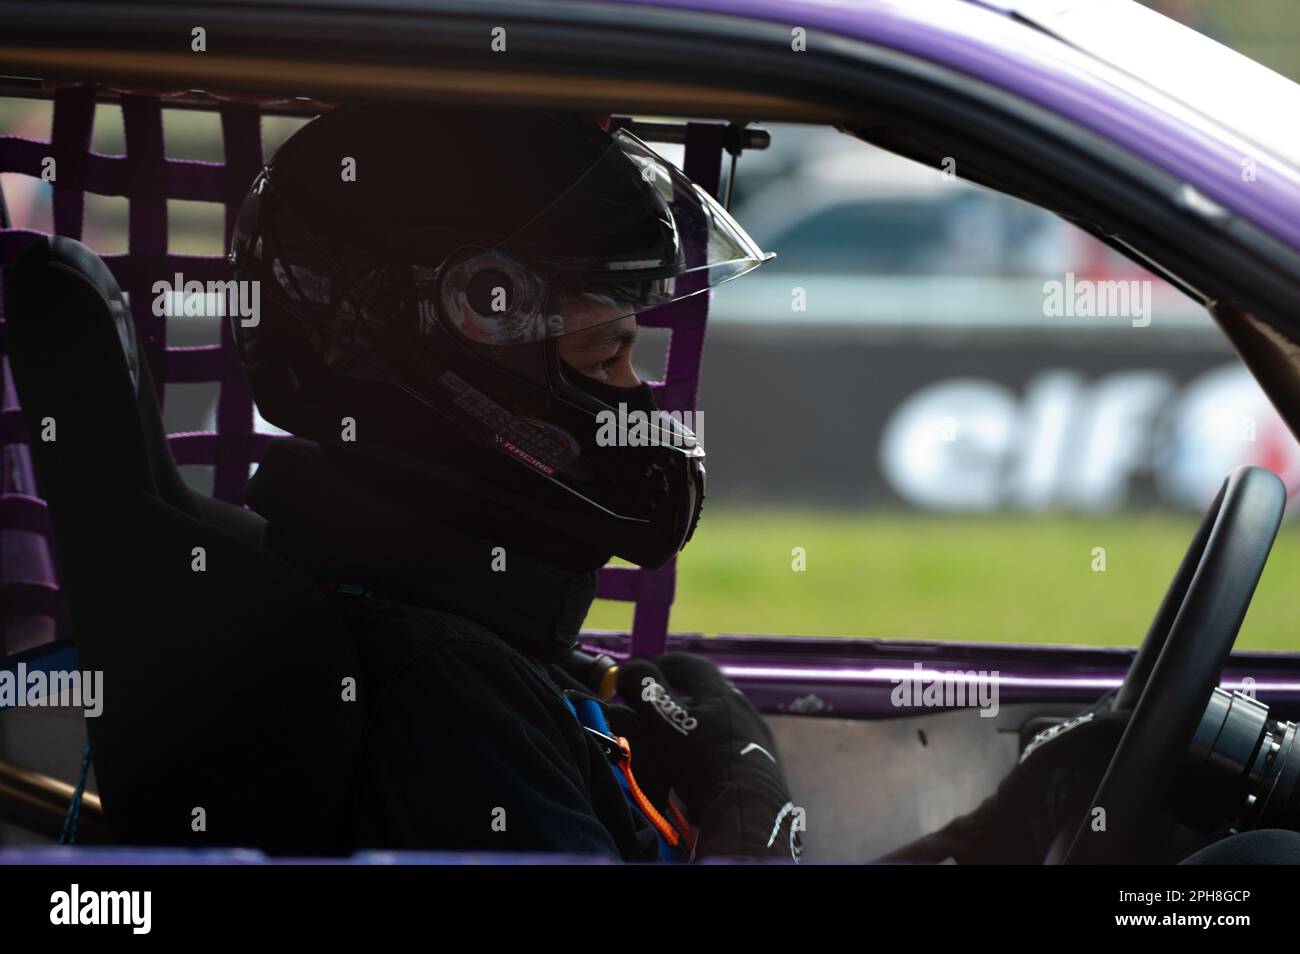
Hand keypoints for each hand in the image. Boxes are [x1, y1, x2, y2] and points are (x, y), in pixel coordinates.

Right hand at [607, 653, 798, 858]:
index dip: (664, 665)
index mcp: (722, 694)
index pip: (692, 667)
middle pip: (707, 697)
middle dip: (677, 701)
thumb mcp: (666, 723)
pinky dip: (706, 757)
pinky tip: (693, 774)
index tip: (642, 672)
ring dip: (692, 731)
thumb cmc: (704, 763)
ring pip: (717, 727)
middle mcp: (743, 711)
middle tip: (652, 712)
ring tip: (669, 747)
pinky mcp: (761, 770)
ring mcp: (755, 741)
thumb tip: (628, 669)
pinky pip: (727, 754)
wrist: (749, 813)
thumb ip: (646, 692)